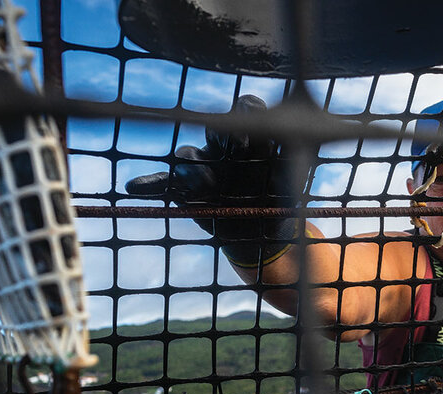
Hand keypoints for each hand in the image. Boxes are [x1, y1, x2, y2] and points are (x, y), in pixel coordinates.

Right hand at [125, 95, 297, 266]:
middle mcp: (223, 147)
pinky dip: (149, 185)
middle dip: (222, 134)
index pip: (247, 109)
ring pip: (189, 156)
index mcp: (252, 137)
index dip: (248, 112)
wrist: (266, 235)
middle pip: (215, 127)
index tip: (255, 127)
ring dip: (195, 169)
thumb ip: (297, 157)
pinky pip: (164, 184)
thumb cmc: (282, 200)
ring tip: (209, 185)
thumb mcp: (295, 179)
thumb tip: (308, 139)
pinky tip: (134, 188)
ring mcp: (203, 168)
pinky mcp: (186, 191)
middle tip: (236, 148)